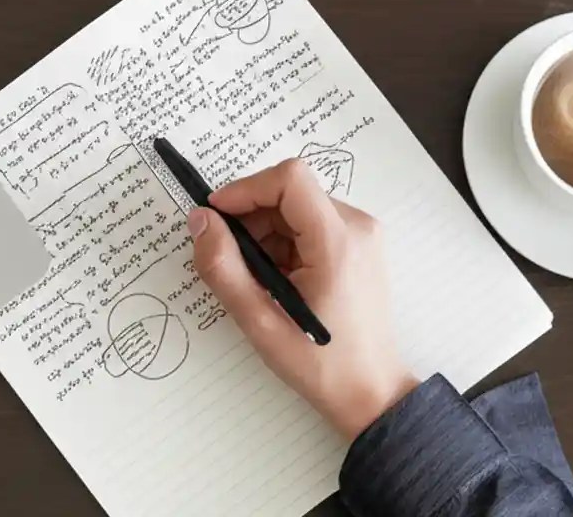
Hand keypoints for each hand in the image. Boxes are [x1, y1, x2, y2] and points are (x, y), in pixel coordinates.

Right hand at [188, 159, 419, 438]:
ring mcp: (362, 235)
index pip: (289, 178)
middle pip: (290, 193)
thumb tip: (199, 220)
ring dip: (265, 234)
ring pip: (296, 208)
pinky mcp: (359, 246)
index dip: (244, 189)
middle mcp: (357, 227)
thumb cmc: (321, 365)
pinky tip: (279, 282)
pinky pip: (310, 225)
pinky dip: (284, 243)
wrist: (372, 394)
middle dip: (250, 219)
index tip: (215, 218)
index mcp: (338, 242)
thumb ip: (224, 267)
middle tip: (232, 263)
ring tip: (259, 282)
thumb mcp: (260, 322)